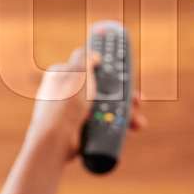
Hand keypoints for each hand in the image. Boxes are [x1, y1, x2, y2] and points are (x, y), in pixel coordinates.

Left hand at [28, 44, 145, 162]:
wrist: (56, 138)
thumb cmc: (64, 102)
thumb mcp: (76, 71)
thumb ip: (85, 57)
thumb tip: (93, 54)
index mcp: (64, 75)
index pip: (88, 66)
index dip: (107, 66)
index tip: (123, 69)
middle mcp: (69, 93)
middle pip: (102, 89)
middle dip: (122, 94)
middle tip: (136, 99)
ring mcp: (75, 112)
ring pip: (106, 108)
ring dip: (125, 112)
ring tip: (137, 118)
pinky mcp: (82, 129)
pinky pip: (104, 124)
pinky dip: (118, 125)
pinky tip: (131, 127)